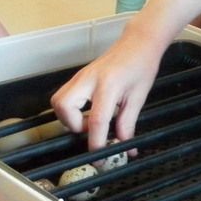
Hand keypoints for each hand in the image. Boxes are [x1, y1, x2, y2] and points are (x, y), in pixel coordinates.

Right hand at [49, 18, 168, 148]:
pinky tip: (89, 111)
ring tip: (90, 120)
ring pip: (58, 100)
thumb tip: (126, 148)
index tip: (100, 158)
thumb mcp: (139, 97)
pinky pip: (64, 96)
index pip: (96, 119)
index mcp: (109, 84)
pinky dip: (71, 109)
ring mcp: (81, 76)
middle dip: (73, 125)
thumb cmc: (142, 66)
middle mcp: (89, 79)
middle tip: (91, 129)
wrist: (138, 42)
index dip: (97, 143)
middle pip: (63, 105)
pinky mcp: (78, 77)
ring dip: (69, 117)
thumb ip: (128, 123)